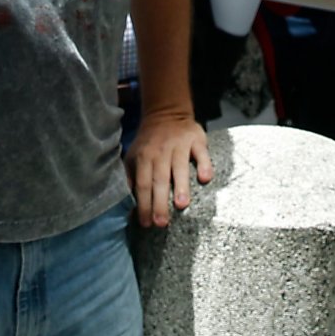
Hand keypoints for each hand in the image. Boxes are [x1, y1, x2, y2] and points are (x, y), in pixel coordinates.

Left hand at [126, 110, 213, 227]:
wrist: (166, 112)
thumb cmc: (149, 141)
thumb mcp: (134, 155)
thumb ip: (131, 176)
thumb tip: (129, 200)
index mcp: (144, 157)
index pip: (143, 184)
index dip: (143, 204)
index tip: (146, 223)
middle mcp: (161, 151)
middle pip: (159, 180)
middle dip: (160, 202)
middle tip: (162, 222)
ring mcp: (179, 145)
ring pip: (180, 167)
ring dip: (181, 186)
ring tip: (182, 205)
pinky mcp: (196, 139)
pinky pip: (201, 153)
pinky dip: (204, 165)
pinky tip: (205, 178)